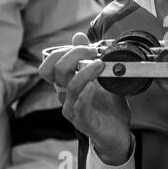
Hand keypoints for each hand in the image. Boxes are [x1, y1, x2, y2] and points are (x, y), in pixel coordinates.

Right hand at [39, 32, 132, 165]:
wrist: (118, 132)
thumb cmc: (107, 105)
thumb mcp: (102, 77)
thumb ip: (89, 58)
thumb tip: (78, 36)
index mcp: (66, 83)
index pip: (48, 65)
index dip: (63, 52)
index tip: (87, 47)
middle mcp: (64, 95)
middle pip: (55, 70)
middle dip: (74, 55)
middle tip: (94, 53)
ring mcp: (71, 109)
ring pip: (69, 86)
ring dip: (85, 72)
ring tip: (101, 65)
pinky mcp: (82, 122)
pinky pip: (78, 106)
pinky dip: (86, 93)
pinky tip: (95, 86)